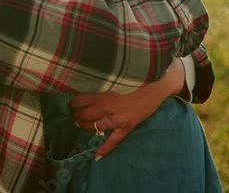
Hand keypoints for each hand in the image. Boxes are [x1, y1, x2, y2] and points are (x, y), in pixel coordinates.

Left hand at [70, 57, 184, 159]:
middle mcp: (107, 107)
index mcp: (102, 92)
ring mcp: (117, 118)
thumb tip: (86, 80)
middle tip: (73, 113)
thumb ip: (101, 79)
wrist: (157, 82)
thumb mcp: (114, 74)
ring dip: (85, 126)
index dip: (74, 102)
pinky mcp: (127, 126)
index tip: (71, 101)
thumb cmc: (136, 73)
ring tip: (79, 123)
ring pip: (95, 126)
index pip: (81, 100)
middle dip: (77, 114)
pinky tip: (97, 156)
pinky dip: (106, 148)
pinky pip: (114, 140)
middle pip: (85, 114)